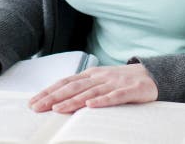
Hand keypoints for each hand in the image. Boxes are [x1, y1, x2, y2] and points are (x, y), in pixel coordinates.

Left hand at [28, 64, 158, 113]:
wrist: (152, 75)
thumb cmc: (120, 82)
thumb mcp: (100, 82)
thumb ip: (83, 89)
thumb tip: (58, 100)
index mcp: (90, 74)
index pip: (65, 82)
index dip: (48, 91)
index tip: (32, 102)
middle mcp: (99, 77)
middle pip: (73, 87)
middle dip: (53, 97)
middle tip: (37, 108)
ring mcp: (115, 82)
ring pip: (90, 92)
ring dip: (72, 101)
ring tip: (57, 109)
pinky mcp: (131, 90)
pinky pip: (115, 96)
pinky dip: (102, 101)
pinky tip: (91, 106)